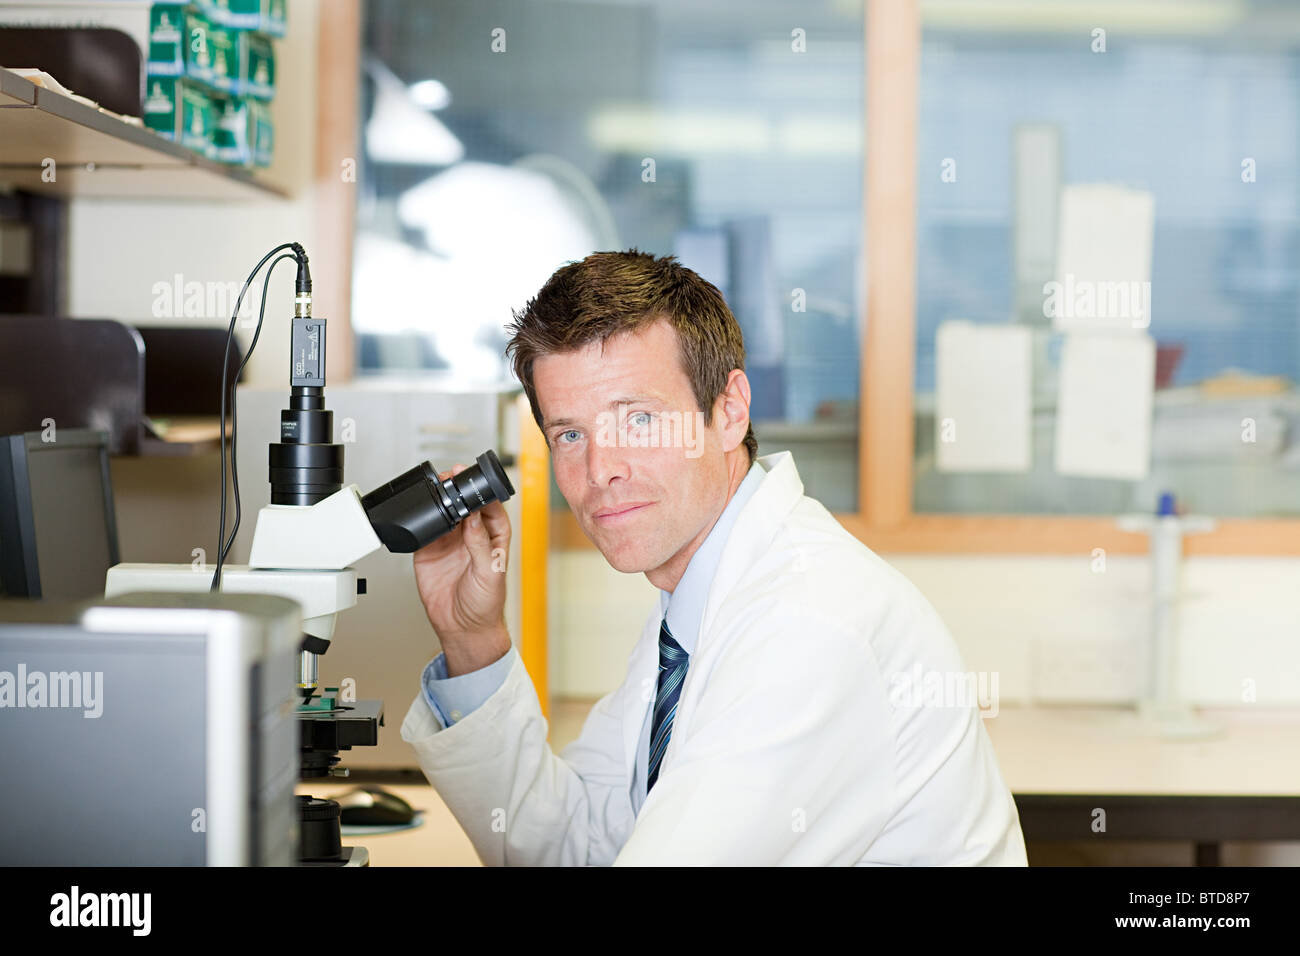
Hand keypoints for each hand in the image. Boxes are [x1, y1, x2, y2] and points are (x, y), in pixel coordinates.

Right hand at [412, 464, 511, 673]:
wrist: (462, 628)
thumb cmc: (486, 605)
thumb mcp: (489, 572)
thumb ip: (480, 544)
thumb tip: (473, 516)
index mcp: (494, 537)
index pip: (490, 507)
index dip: (482, 492)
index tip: (473, 481)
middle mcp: (472, 536)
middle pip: (466, 504)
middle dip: (459, 489)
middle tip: (451, 477)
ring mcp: (450, 543)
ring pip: (445, 512)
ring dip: (441, 499)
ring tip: (436, 488)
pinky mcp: (430, 552)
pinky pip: (425, 529)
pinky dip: (422, 519)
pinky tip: (423, 512)